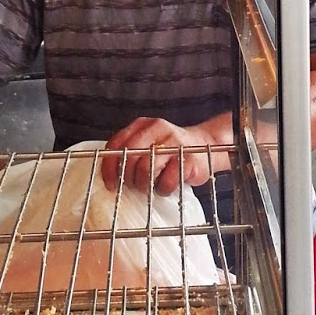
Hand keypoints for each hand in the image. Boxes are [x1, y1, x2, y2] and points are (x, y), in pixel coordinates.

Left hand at [100, 117, 227, 193]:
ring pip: (146, 169)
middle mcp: (157, 128)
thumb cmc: (171, 151)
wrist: (206, 145)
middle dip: (128, 178)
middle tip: (135, 186)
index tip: (110, 184)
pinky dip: (164, 189)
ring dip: (145, 185)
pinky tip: (167, 186)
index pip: (116, 145)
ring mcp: (174, 142)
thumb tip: (109, 176)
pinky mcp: (188, 158)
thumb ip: (130, 153)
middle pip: (130, 158)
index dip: (109, 167)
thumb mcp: (148, 144)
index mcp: (142, 125)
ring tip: (151, 187)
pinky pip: (167, 181)